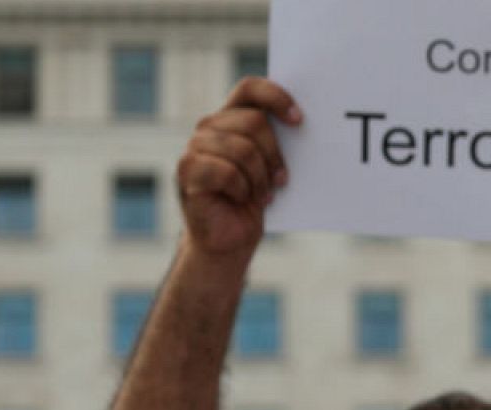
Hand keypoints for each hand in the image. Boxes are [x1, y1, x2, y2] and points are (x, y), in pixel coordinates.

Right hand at [176, 77, 301, 257]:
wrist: (229, 239)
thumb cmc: (254, 201)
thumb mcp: (271, 167)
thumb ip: (277, 141)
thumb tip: (303, 124)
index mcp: (231, 118)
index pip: (250, 89)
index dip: (275, 97)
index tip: (299, 120)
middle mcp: (210, 127)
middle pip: (254, 121)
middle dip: (274, 154)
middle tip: (279, 179)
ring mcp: (194, 147)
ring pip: (242, 148)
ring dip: (260, 177)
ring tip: (261, 194)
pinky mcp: (187, 171)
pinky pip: (226, 172)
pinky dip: (242, 189)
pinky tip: (242, 199)